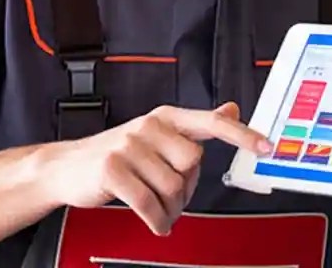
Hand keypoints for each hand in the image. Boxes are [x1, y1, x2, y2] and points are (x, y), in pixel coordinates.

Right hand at [45, 103, 272, 235]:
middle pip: (192, 164)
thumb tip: (231, 109)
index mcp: (165, 117)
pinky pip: (149, 204)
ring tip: (158, 210)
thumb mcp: (157, 134)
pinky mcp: (112, 168)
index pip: (210, 123)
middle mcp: (148, 126)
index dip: (240, 135)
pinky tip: (154, 222)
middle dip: (186, 189)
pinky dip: (156, 220)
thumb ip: (196, 126)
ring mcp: (128, 146)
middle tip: (171, 197)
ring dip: (169, 209)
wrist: (66, 167)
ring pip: (172, 188)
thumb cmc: (116, 153)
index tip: (265, 147)